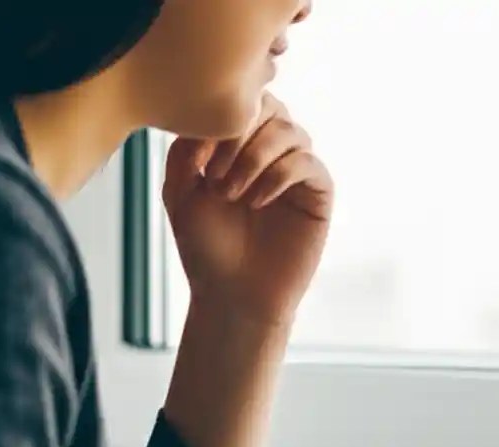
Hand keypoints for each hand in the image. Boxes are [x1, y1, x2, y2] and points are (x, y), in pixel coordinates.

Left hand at [163, 93, 334, 326]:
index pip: (243, 101)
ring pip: (290, 131)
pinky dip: (277, 176)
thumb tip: (210, 116)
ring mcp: (298, 172)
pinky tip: (256, 202)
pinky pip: (307, 162)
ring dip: (255, 158)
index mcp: (241, 145)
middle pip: (271, 107)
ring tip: (231, 194)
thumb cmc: (206, 246)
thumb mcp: (180, 191)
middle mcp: (272, 152)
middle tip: (214, 175)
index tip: (198, 161)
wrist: (233, 293)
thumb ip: (186, 147)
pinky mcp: (318, 194)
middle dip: (238, 135)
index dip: (221, 119)